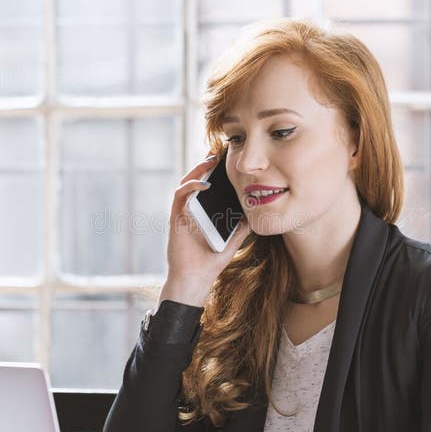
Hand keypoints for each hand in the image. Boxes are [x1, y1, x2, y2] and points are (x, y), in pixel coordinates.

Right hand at [159, 155, 249, 307]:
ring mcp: (182, 212)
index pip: (207, 185)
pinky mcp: (176, 217)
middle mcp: (191, 209)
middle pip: (196, 179)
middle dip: (205, 164)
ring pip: (186, 182)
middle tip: (218, 152)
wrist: (196, 278)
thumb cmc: (211, 261)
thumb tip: (254, 213)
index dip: (214, 171)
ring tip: (211, 161)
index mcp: (202, 212)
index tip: (226, 160)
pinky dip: (190, 187)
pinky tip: (204, 184)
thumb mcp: (233, 240)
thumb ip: (241, 226)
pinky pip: (179, 195)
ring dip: (197, 170)